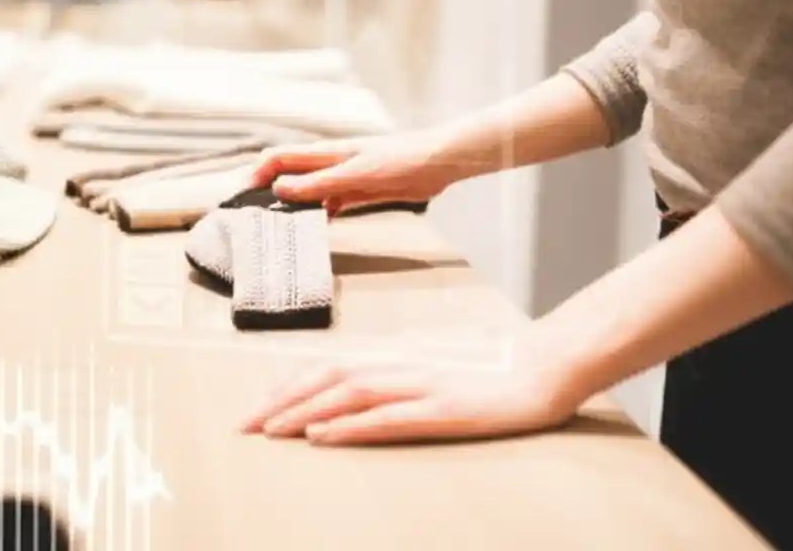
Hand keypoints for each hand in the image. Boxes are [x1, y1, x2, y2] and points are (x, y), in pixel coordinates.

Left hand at [239, 358, 584, 445]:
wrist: (546, 365)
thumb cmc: (498, 365)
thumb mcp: (442, 363)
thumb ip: (405, 369)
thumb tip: (368, 379)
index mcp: (399, 357)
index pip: (331, 368)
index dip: (291, 386)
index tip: (259, 407)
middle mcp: (401, 366)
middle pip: (328, 378)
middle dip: (282, 401)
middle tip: (245, 425)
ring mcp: (421, 386)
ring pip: (347, 395)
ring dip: (305, 413)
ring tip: (271, 430)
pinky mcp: (442, 409)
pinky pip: (385, 418)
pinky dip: (348, 426)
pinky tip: (323, 435)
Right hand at [250, 130, 460, 214]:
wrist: (436, 163)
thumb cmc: (398, 161)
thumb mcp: (354, 175)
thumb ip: (318, 183)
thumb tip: (280, 188)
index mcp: (326, 153)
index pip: (280, 158)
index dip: (258, 173)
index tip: (243, 194)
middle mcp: (330, 163)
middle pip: (291, 174)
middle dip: (270, 189)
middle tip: (256, 215)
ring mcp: (345, 177)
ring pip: (310, 190)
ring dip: (295, 204)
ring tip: (281, 226)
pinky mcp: (360, 190)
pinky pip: (332, 201)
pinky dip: (321, 212)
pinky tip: (319, 226)